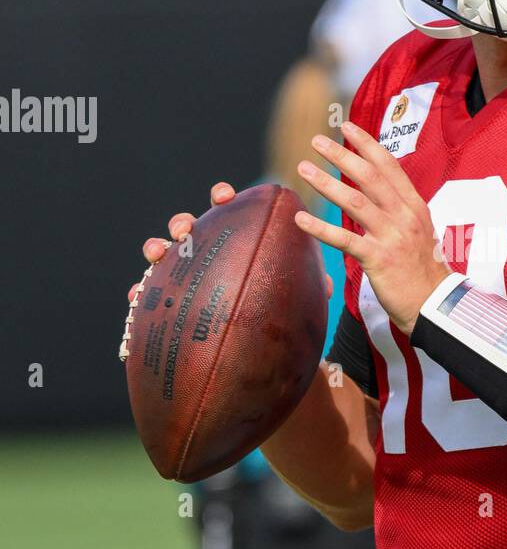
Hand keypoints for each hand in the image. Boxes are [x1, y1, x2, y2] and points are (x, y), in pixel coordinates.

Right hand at [126, 184, 336, 303]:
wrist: (254, 353)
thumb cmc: (274, 313)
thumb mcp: (294, 300)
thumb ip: (308, 288)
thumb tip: (329, 284)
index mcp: (233, 242)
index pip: (226, 211)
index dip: (222, 197)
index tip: (224, 196)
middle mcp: (205, 253)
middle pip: (188, 227)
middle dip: (183, 222)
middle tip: (186, 230)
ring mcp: (183, 275)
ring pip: (162, 253)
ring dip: (156, 247)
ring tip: (157, 253)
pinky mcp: (167, 301)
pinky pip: (148, 295)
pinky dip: (139, 293)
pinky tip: (135, 297)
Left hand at [295, 121, 446, 334]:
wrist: (434, 304)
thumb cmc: (422, 269)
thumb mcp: (418, 231)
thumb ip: (398, 209)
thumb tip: (375, 192)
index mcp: (414, 206)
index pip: (389, 166)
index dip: (367, 144)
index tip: (347, 127)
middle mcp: (404, 216)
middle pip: (370, 177)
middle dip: (342, 155)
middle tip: (317, 141)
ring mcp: (392, 237)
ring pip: (355, 202)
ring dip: (326, 183)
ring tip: (304, 169)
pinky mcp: (378, 259)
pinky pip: (344, 240)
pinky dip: (320, 228)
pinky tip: (300, 220)